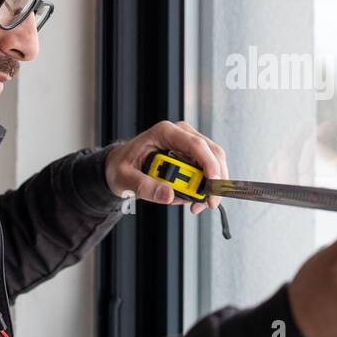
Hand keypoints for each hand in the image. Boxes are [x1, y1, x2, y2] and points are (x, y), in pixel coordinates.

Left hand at [103, 120, 228, 213]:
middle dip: (215, 179)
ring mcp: (189, 143)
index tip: (212, 185)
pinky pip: (207, 170)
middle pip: (212, 153)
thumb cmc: (122, 166)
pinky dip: (204, 187)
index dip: (209, 164)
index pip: (195, 145)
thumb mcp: (125, 178)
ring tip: (194, 204)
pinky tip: (189, 197)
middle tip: (209, 203)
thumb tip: (169, 195)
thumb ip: (144, 187)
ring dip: (210, 186)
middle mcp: (181, 133)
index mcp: (164, 132)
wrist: (121, 164)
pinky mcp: (192, 154)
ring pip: (214, 162)